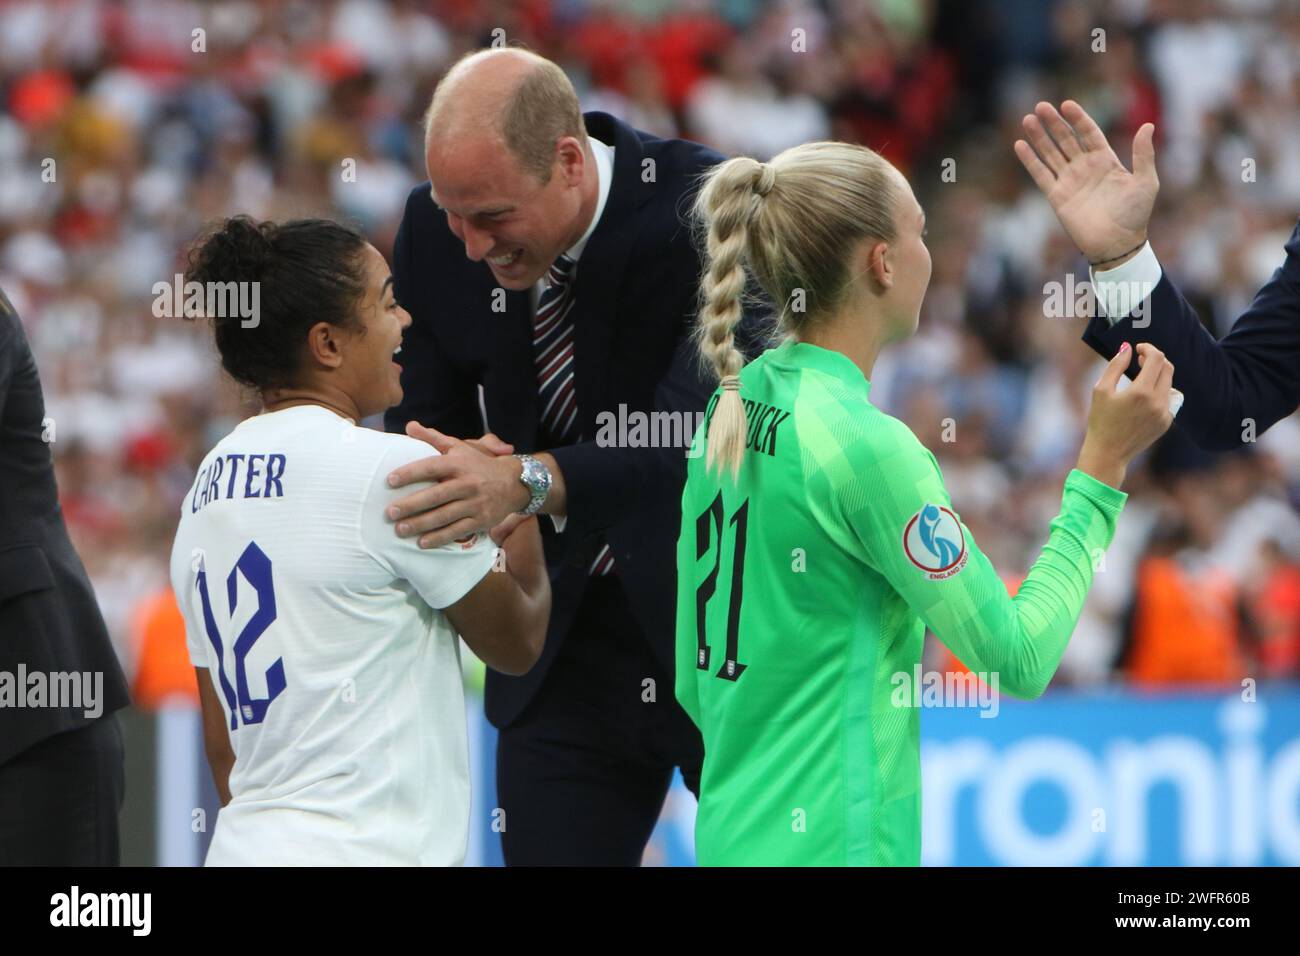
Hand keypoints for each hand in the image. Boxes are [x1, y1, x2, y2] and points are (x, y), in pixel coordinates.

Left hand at [386, 421, 529, 548]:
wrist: (515, 483)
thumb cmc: (479, 464)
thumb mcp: (460, 447)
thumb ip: (434, 438)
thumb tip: (409, 426)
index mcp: (460, 464)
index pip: (432, 466)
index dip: (411, 472)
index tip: (390, 480)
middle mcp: (468, 483)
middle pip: (436, 495)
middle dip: (412, 505)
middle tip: (389, 512)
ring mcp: (475, 503)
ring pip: (445, 516)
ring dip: (421, 524)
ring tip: (400, 530)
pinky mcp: (481, 520)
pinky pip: (457, 531)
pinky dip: (439, 538)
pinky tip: (421, 543)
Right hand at [1014, 100, 1157, 264]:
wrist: (1117, 244)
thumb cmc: (1135, 214)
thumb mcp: (1146, 182)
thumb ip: (1144, 154)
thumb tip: (1147, 125)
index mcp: (1106, 160)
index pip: (1088, 133)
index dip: (1078, 118)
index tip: (1067, 105)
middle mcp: (1085, 168)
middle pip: (1065, 139)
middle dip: (1054, 123)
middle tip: (1041, 106)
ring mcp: (1069, 181)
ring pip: (1050, 153)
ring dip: (1039, 137)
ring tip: (1028, 119)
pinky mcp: (1057, 196)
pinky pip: (1041, 175)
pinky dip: (1030, 161)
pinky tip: (1020, 145)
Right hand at [1076, 342, 1175, 487]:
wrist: (1108, 453)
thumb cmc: (1100, 421)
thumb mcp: (1101, 390)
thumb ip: (1115, 366)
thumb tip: (1127, 348)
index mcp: (1141, 392)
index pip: (1156, 359)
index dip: (1149, 349)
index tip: (1138, 349)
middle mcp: (1157, 402)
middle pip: (1167, 368)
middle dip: (1155, 359)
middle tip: (1140, 359)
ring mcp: (1165, 413)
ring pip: (1170, 383)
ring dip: (1158, 375)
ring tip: (1141, 378)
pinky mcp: (1166, 422)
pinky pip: (1169, 399)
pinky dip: (1159, 392)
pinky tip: (1144, 398)